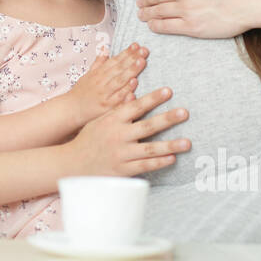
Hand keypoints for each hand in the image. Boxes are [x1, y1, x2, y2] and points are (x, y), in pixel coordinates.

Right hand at [62, 42, 146, 129]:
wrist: (70, 110)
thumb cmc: (80, 93)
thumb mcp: (87, 75)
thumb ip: (98, 63)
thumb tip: (105, 49)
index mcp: (98, 73)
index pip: (115, 60)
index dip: (126, 52)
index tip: (136, 45)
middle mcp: (102, 81)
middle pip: (119, 68)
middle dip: (132, 58)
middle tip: (144, 50)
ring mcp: (104, 93)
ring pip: (120, 80)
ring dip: (131, 70)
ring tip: (142, 61)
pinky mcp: (106, 106)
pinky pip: (118, 97)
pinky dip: (126, 90)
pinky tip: (134, 83)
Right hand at [66, 87, 189, 177]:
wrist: (73, 163)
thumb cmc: (89, 139)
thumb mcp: (99, 120)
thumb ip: (118, 109)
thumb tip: (133, 91)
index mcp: (112, 120)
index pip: (136, 106)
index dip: (153, 98)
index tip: (169, 91)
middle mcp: (118, 136)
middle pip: (147, 126)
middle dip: (167, 119)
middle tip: (185, 112)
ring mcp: (121, 154)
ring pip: (150, 149)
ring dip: (170, 145)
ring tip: (188, 142)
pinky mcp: (123, 170)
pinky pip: (144, 165)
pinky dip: (159, 162)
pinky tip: (172, 158)